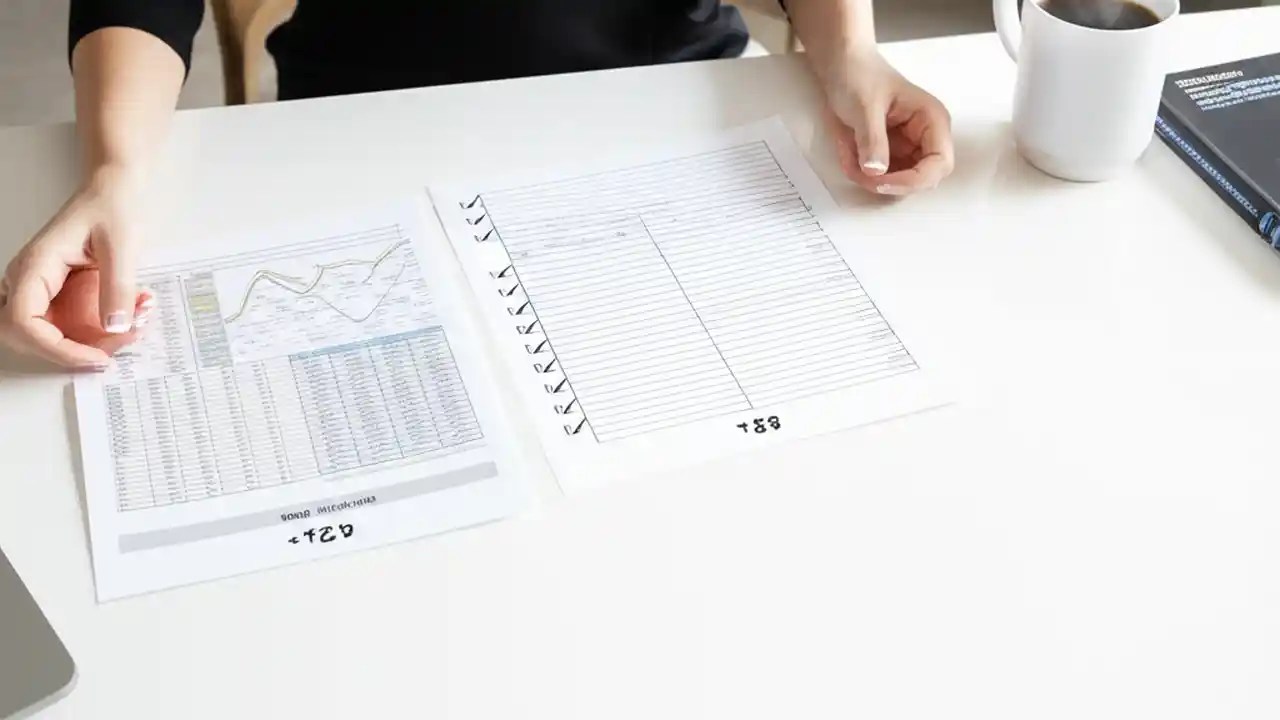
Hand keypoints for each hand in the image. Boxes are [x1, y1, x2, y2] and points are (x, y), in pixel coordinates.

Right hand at [0, 167, 152, 369]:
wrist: (115, 191)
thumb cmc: (112, 207)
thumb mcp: (123, 244)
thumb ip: (118, 286)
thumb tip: (115, 327)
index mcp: (36, 264)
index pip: (22, 322)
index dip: (56, 349)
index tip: (97, 357)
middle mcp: (30, 280)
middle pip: (30, 337)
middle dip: (76, 349)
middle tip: (121, 340)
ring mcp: (43, 290)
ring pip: (54, 337)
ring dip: (93, 342)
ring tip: (135, 323)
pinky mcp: (60, 295)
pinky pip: (71, 327)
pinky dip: (100, 331)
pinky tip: (131, 314)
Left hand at [824, 49, 954, 195]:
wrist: (842, 66)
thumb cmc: (859, 76)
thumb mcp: (864, 107)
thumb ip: (872, 139)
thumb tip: (876, 172)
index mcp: (932, 121)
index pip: (939, 164)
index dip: (913, 180)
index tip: (880, 182)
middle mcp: (926, 138)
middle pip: (920, 180)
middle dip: (888, 182)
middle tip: (858, 171)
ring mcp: (909, 148)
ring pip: (897, 182)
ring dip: (869, 178)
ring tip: (847, 154)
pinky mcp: (891, 154)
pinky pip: (880, 176)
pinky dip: (860, 172)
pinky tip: (847, 151)